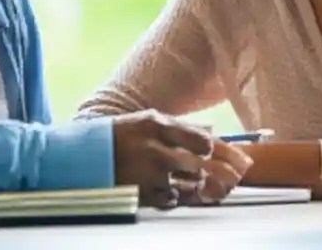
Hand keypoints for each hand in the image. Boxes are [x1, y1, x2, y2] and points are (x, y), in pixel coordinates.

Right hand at [111, 110, 252, 207]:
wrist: (84, 157)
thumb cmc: (123, 136)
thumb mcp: (148, 122)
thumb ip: (179, 130)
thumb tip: (212, 142)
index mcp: (157, 126)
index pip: (202, 141)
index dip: (218, 150)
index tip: (219, 153)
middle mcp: (155, 151)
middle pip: (202, 165)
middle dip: (225, 172)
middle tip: (237, 176)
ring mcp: (149, 176)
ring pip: (192, 185)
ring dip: (206, 186)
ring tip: (214, 185)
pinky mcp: (143, 195)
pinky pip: (174, 199)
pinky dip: (181, 196)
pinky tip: (182, 191)